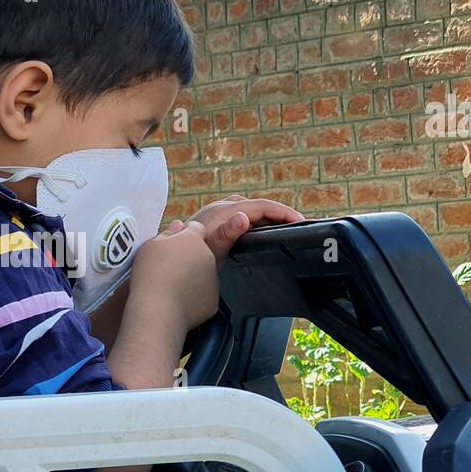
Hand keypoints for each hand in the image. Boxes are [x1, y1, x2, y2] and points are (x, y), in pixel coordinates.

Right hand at [129, 219, 218, 331]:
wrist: (158, 310)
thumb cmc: (150, 275)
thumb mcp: (151, 246)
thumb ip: (167, 234)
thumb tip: (178, 226)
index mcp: (194, 240)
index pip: (196, 229)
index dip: (184, 234)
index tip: (173, 243)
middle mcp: (209, 257)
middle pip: (201, 252)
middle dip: (189, 257)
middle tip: (168, 268)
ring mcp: (213, 280)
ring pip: (203, 274)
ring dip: (192, 277)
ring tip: (171, 287)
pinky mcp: (212, 301)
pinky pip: (203, 296)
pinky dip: (193, 298)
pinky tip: (177, 301)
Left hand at [189, 196, 303, 261]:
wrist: (169, 266)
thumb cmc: (189, 263)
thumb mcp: (210, 253)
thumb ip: (225, 236)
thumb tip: (243, 217)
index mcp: (223, 213)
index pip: (261, 206)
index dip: (283, 212)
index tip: (301, 221)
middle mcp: (219, 208)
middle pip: (257, 205)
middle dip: (278, 213)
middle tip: (297, 227)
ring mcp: (215, 213)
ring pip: (248, 208)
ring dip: (266, 215)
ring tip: (283, 228)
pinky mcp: (213, 221)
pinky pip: (240, 215)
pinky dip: (254, 220)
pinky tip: (259, 232)